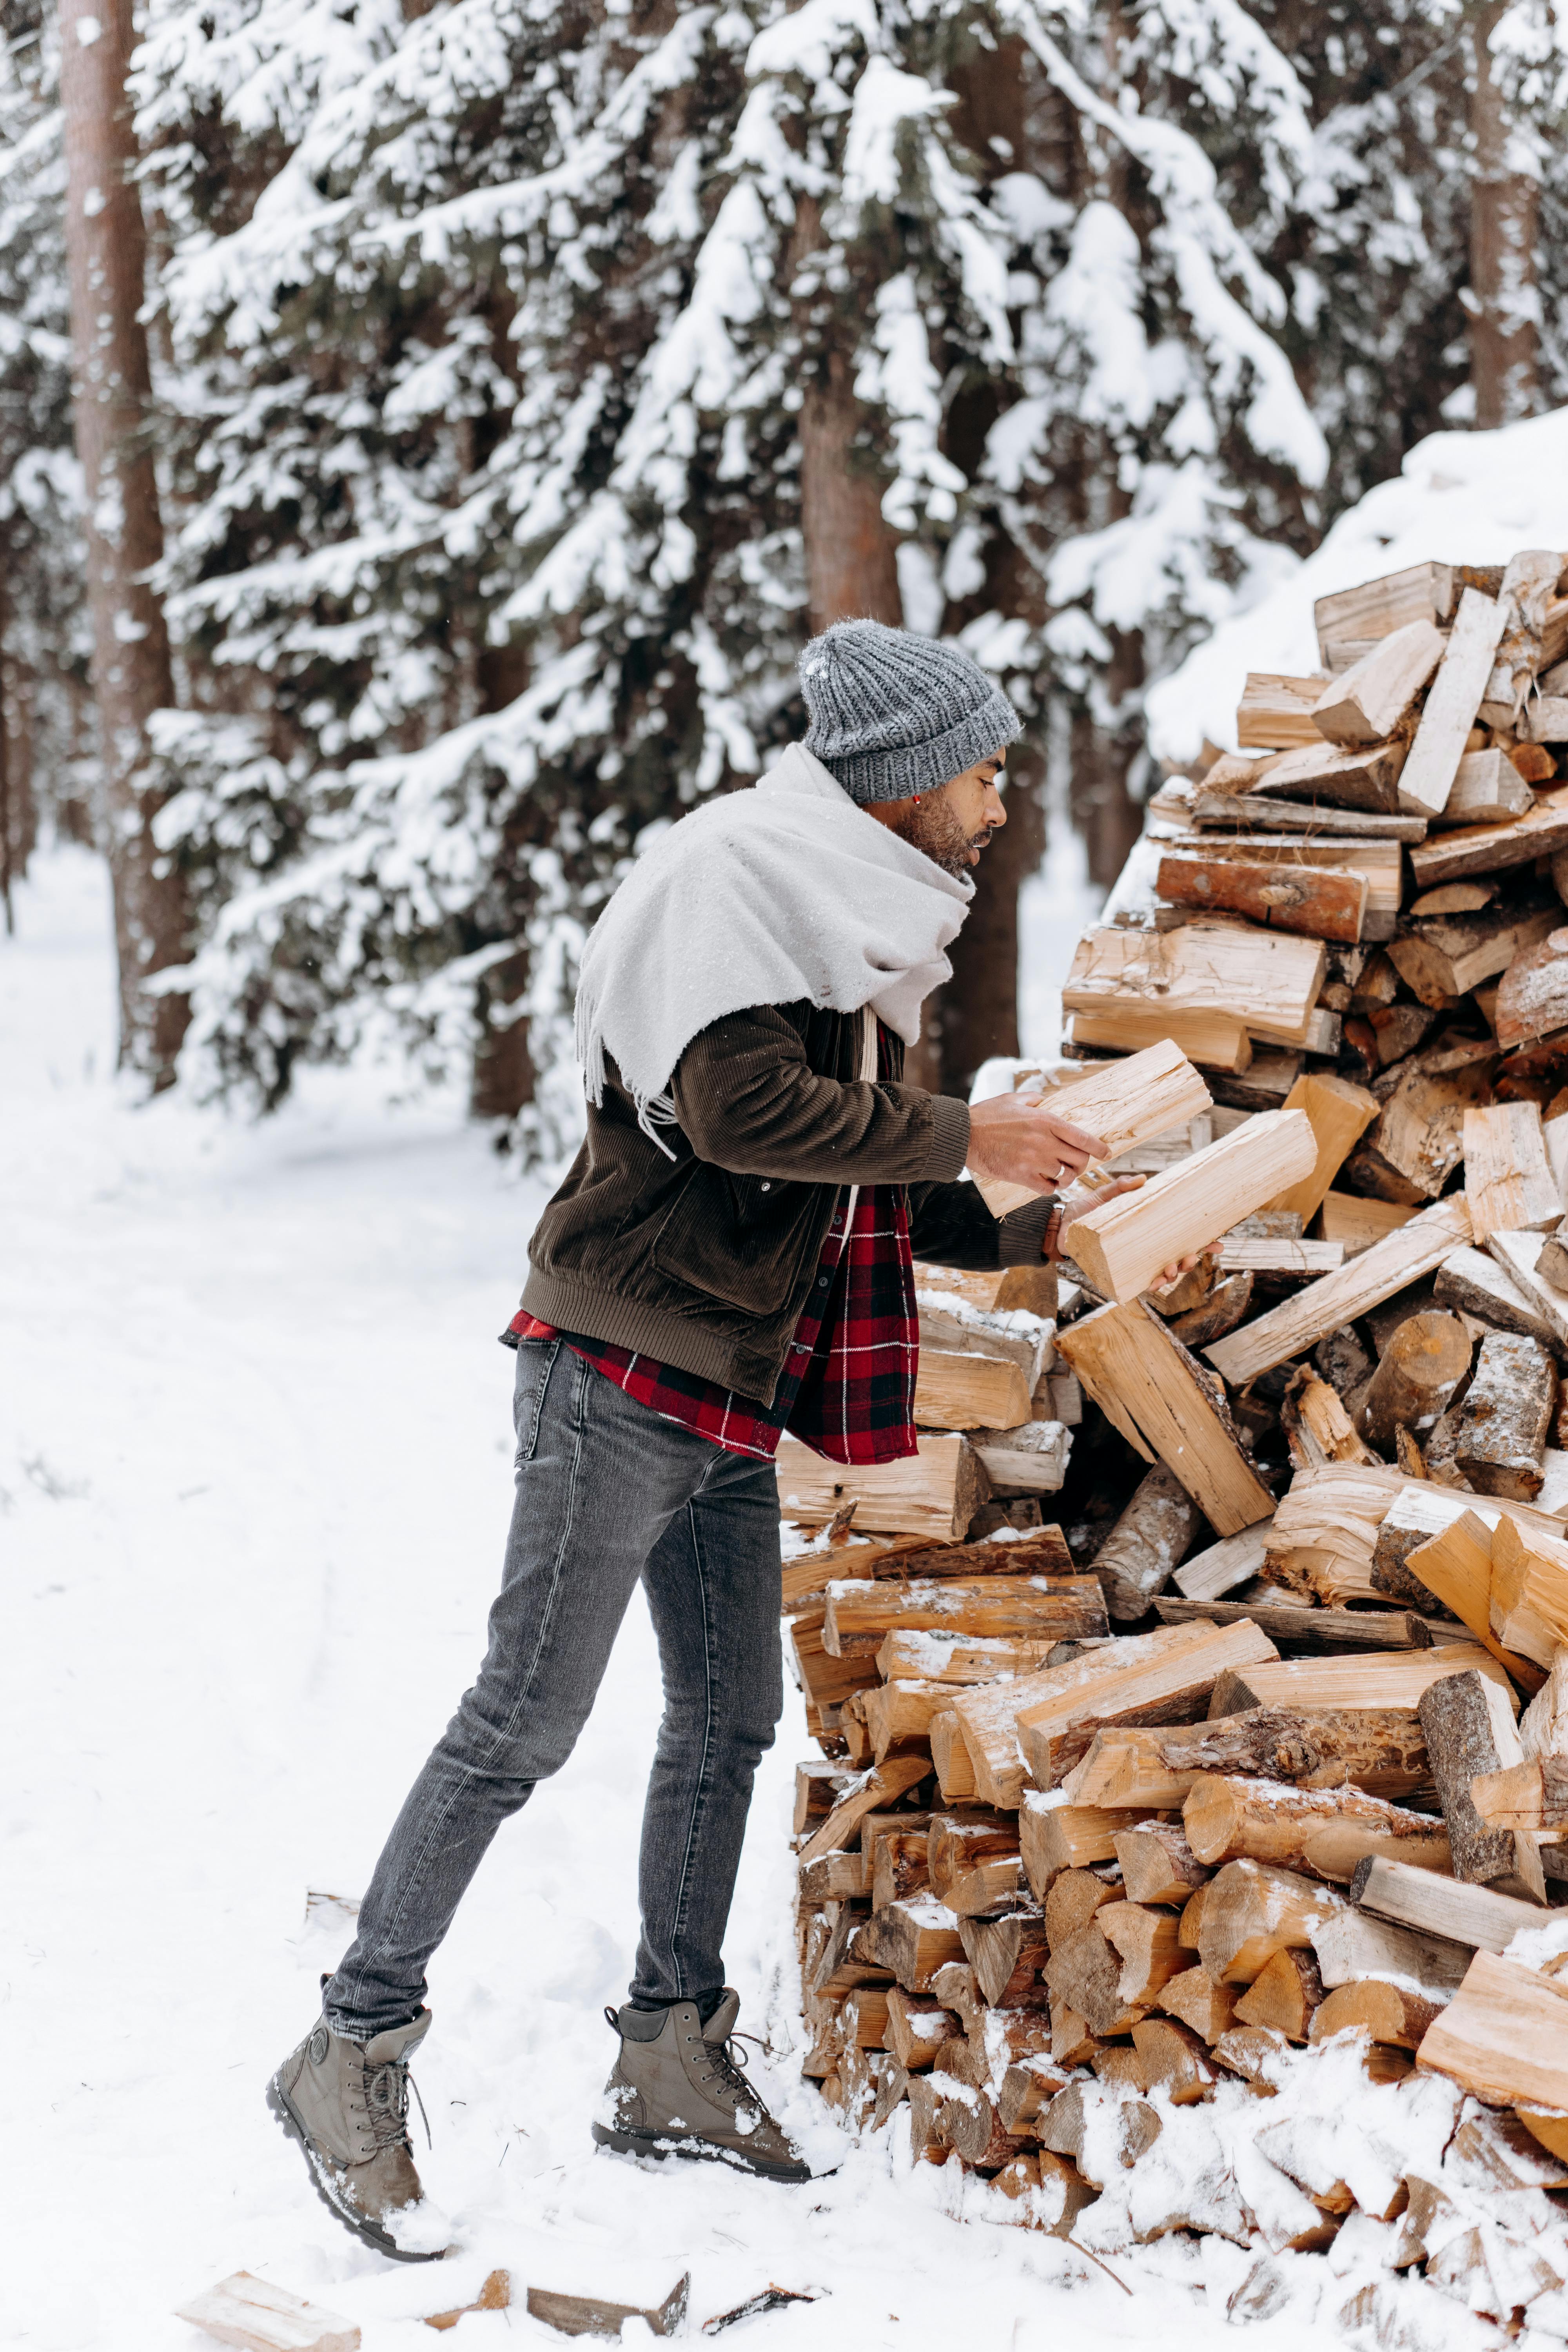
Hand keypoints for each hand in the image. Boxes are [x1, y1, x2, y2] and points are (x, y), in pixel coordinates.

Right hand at [966, 1095, 1106, 1192]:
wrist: (964, 1135)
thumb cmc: (986, 1116)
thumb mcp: (1012, 1098)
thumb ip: (1033, 1099)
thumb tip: (1045, 1100)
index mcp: (1045, 1120)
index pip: (1082, 1136)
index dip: (1098, 1147)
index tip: (1105, 1152)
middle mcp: (1044, 1141)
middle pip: (1079, 1159)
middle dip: (1082, 1164)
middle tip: (1076, 1165)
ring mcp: (1033, 1160)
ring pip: (1065, 1176)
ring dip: (1066, 1178)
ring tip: (1061, 1176)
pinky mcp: (1021, 1176)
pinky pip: (1047, 1189)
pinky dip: (1051, 1188)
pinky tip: (1047, 1183)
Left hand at [1049, 1172, 1204, 1288]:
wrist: (1059, 1227)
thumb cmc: (1084, 1211)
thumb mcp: (1105, 1196)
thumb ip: (1122, 1186)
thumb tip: (1143, 1179)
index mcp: (1149, 1229)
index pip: (1181, 1236)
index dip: (1202, 1242)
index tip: (1218, 1243)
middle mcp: (1145, 1247)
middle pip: (1177, 1258)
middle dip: (1189, 1261)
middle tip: (1191, 1257)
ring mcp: (1133, 1260)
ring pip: (1162, 1272)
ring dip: (1172, 1273)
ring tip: (1172, 1268)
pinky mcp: (1118, 1271)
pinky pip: (1139, 1282)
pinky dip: (1149, 1283)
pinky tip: (1155, 1281)